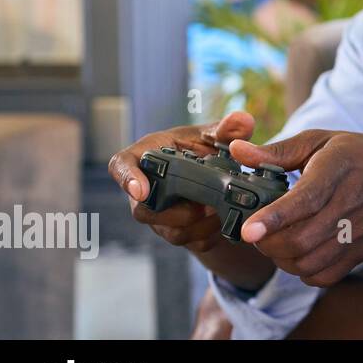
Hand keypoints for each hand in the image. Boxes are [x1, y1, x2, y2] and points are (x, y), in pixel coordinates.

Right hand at [108, 111, 256, 252]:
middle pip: (143, 211)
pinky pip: (189, 243)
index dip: (126, 178)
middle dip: (176, 213)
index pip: (121, 165)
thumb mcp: (215, 135)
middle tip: (204, 205)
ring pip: (169, 231)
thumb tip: (241, 119)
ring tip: (221, 211)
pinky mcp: (176, 231)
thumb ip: (227, 128)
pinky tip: (224, 223)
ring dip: (199, 226)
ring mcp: (159, 214)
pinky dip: (210, 235)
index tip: (140, 191)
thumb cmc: (204, 148)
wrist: (217, 176)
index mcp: (149, 155)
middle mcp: (146, 189)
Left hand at [227, 130, 362, 286]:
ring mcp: (355, 232)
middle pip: (300, 241)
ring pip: (308, 263)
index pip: (304, 200)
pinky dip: (302, 273)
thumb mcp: (323, 140)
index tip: (249, 230)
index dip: (273, 218)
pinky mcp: (359, 252)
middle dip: (268, 243)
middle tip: (257, 233)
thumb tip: (237, 151)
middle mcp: (347, 204)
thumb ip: (278, 150)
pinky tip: (298, 255)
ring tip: (275, 243)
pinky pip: (323, 276)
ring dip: (281, 259)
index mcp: (336, 169)